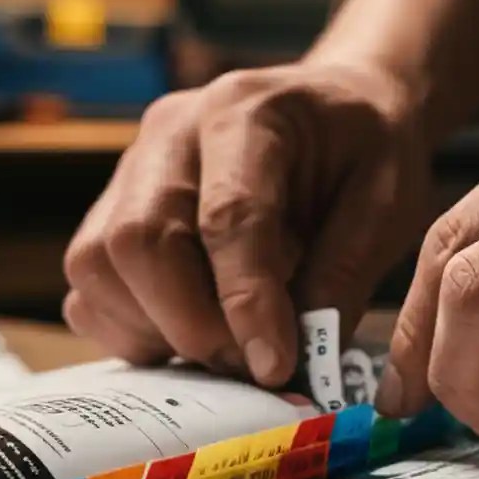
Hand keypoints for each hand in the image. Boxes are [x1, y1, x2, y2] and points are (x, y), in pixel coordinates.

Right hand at [63, 61, 437, 385]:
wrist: (333, 111)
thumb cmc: (364, 153)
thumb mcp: (388, 203)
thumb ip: (341, 275)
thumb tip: (295, 363)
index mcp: (245, 112)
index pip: (227, 217)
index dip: (246, 302)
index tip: (275, 366)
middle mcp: (170, 134)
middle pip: (138, 241)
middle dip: (193, 326)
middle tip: (252, 367)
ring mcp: (129, 171)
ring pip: (98, 267)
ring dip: (158, 332)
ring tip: (226, 350)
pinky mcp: (108, 212)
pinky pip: (89, 287)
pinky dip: (132, 330)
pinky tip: (189, 335)